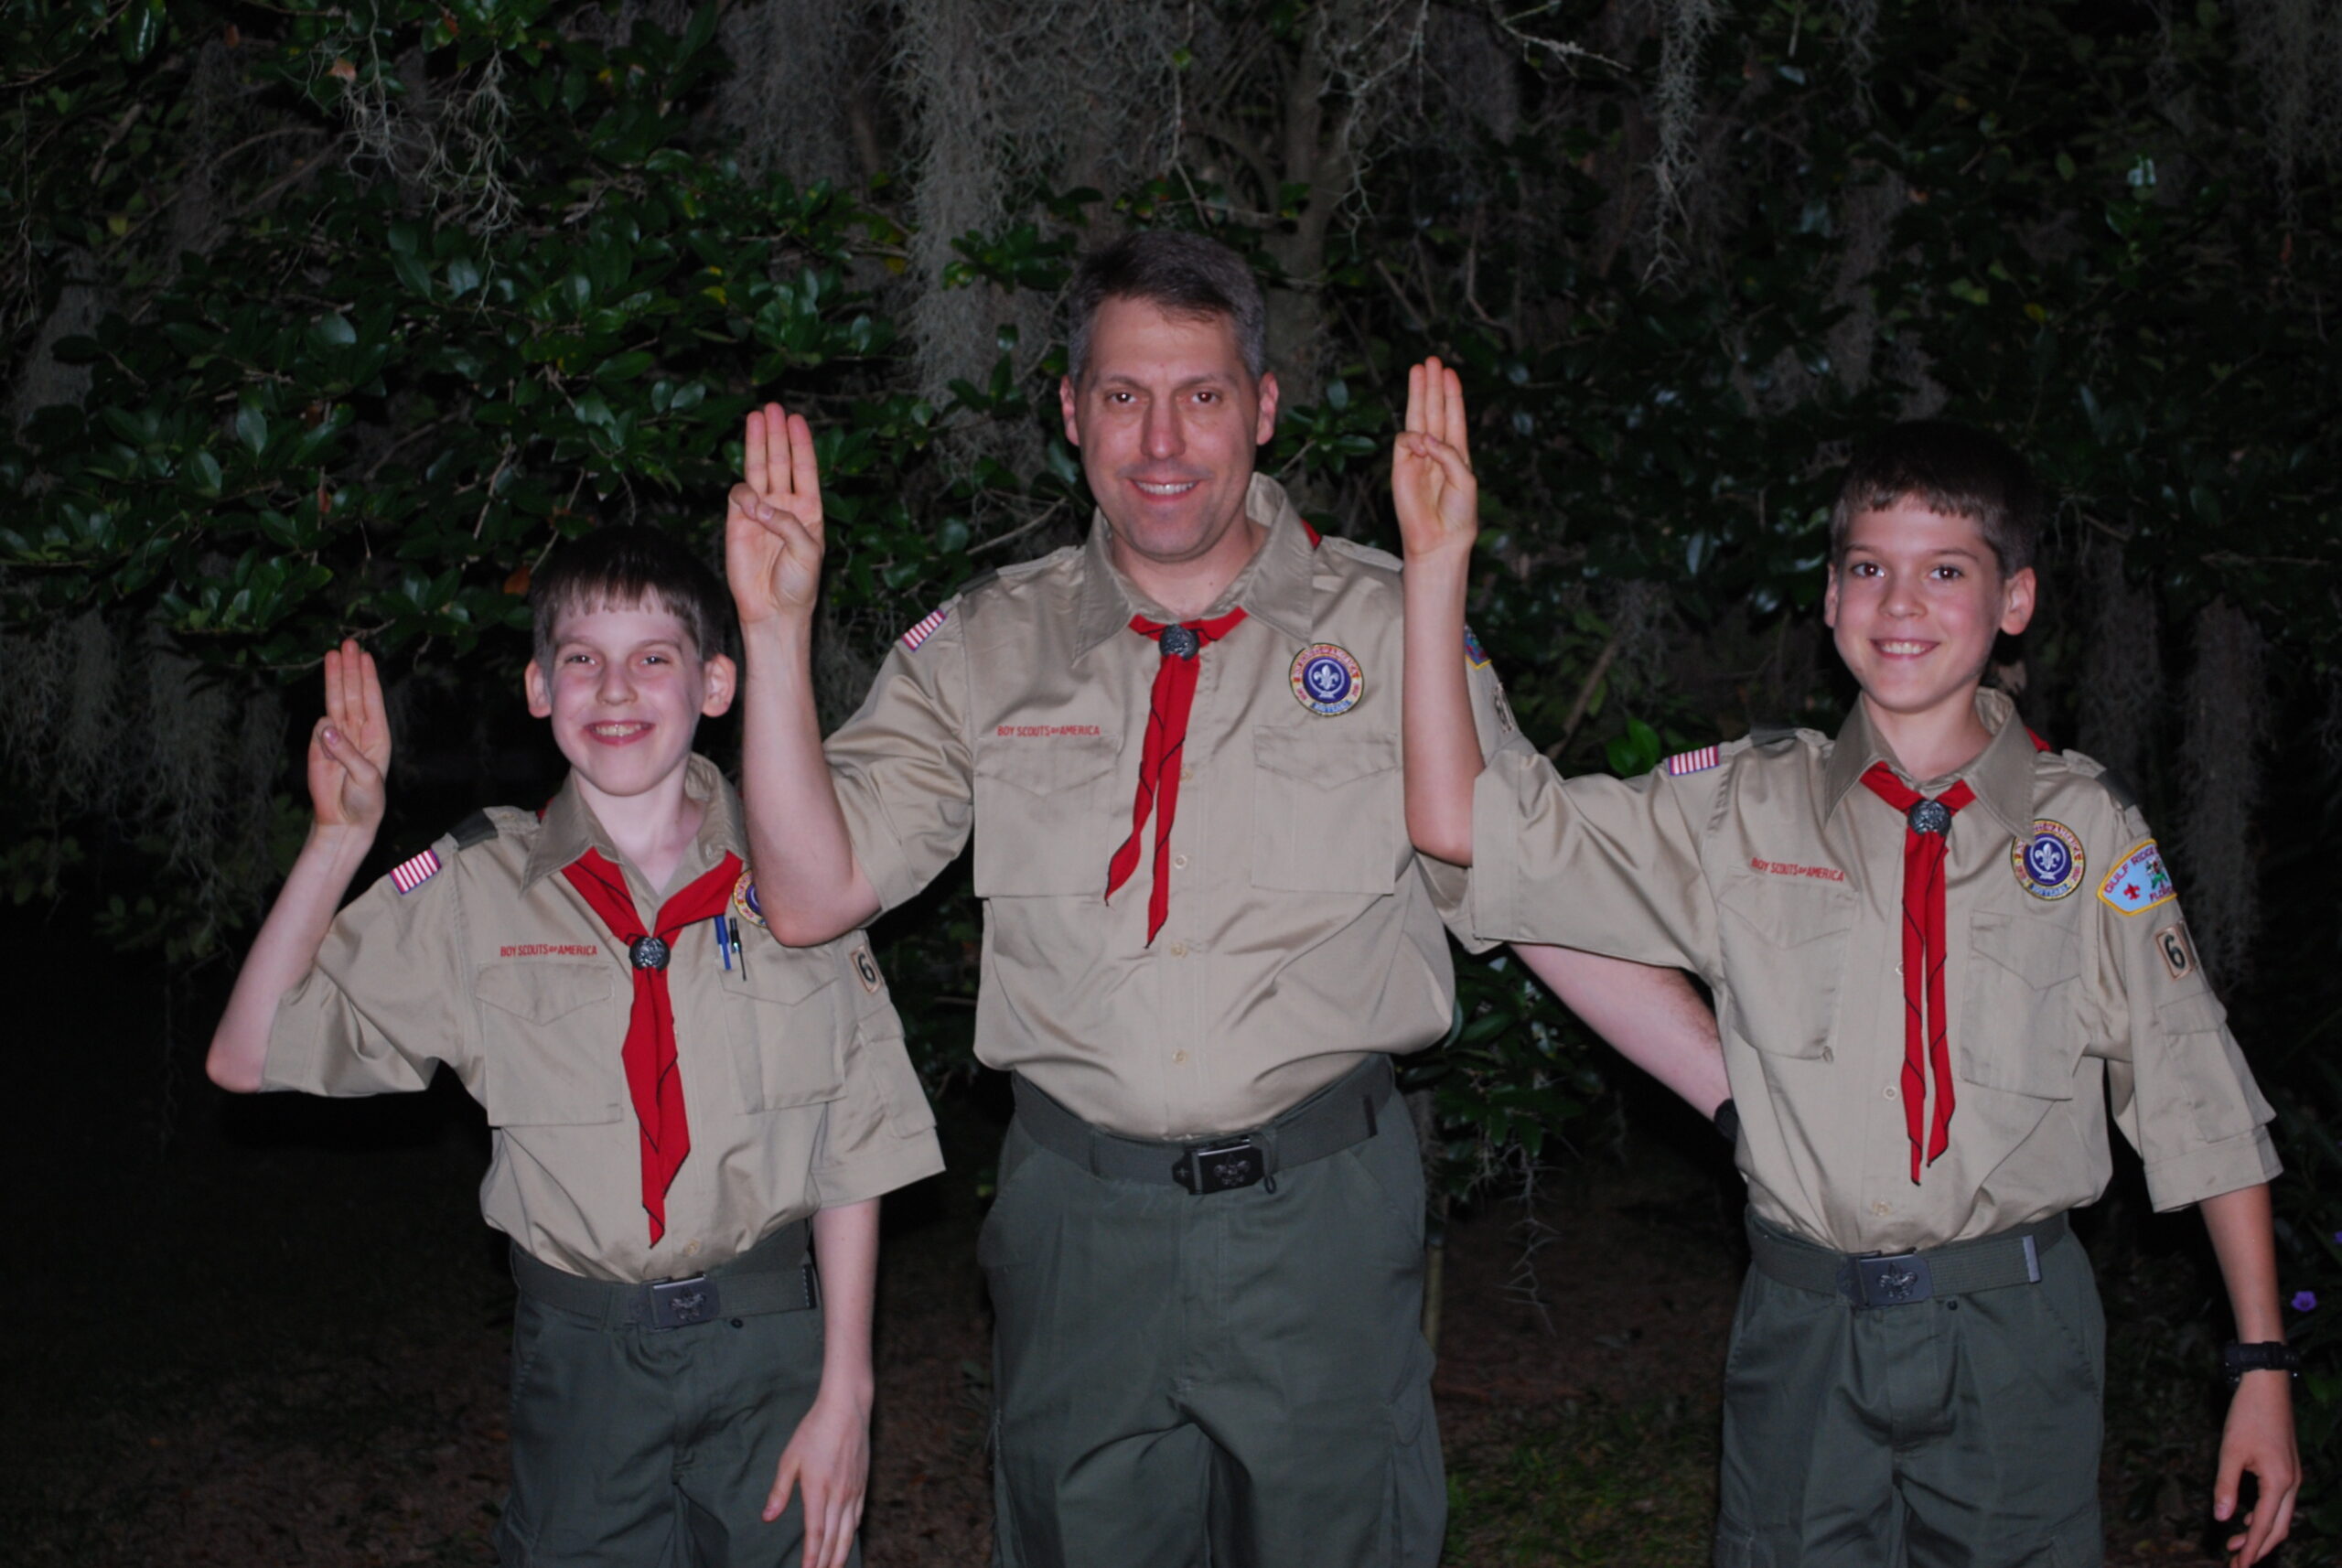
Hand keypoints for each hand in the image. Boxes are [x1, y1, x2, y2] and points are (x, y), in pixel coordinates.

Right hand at [307, 639, 388, 832]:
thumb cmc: (365, 801)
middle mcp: (359, 731)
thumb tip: (325, 726)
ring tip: (332, 654)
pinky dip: (322, 729)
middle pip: (354, 694)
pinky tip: (326, 741)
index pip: (372, 700)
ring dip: (335, 679)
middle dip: (350, 669)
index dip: (367, 678)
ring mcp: (338, 737)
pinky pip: (319, 729)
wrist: (344, 821)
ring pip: (336, 701)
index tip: (364, 655)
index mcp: (378, 736)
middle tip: (347, 644)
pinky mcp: (319, 746)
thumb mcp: (365, 779)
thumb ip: (346, 753)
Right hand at [727, 402, 826, 628]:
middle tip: (772, 408)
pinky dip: (743, 492)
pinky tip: (751, 500)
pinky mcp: (737, 523)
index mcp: (809, 510)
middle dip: (776, 434)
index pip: (804, 469)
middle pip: (780, 461)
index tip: (797, 420)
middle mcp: (785, 506)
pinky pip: (739, 496)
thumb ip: (789, 524)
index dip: (800, 443)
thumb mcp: (808, 552)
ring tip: (757, 417)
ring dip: (758, 444)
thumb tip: (760, 505)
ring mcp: (760, 512)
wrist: (773, 611)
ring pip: (758, 470)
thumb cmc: (798, 585)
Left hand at [763, 1386, 870, 1567]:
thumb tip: (768, 1516)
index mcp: (818, 1489)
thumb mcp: (790, 1458)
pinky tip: (847, 1541)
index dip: (810, 1556)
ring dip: (840, 1554)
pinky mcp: (862, 1483)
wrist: (847, 1408)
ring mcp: (853, 1490)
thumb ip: (780, 1490)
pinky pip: (858, 1516)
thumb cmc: (815, 1429)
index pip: (815, 1532)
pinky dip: (851, 1534)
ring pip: (848, 1532)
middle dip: (826, 1562)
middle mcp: (839, 1494)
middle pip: (834, 1539)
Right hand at [1392, 356, 1476, 563]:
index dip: (1451, 394)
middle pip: (1433, 410)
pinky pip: (1404, 441)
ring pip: (1417, 418)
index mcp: (1456, 453)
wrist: (1440, 539)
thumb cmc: (1459, 513)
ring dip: (1419, 393)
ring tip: (1419, 369)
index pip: (1453, 416)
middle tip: (1430, 360)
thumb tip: (1424, 437)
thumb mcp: (1466, 478)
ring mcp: (1417, 457)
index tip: (1450, 372)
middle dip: (1432, 385)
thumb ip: (1449, 454)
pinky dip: (1413, 438)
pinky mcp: (1400, 467)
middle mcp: (1436, 451)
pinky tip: (1423, 443)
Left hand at [2214, 1370, 2298, 1564]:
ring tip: (2236, 1545)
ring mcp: (2293, 1475)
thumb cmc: (2247, 1416)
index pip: (2265, 1527)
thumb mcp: (2230, 1452)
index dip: (2251, 1550)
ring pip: (2281, 1516)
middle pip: (2279, 1528)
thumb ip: (2226, 1487)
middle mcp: (2292, 1483)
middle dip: (2259, 1548)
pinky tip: (2247, 1517)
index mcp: (2279, 1483)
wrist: (2266, 1386)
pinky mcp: (2288, 1467)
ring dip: (2261, 1532)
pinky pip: (2280, 1502)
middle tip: (2236, 1564)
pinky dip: (2265, 1515)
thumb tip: (2223, 1519)